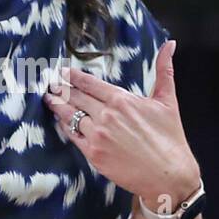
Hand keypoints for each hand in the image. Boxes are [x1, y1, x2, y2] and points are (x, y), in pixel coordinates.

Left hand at [42, 40, 199, 208]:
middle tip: (49, 83)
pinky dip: (65, 126)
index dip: (73, 76)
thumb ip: (164, 70)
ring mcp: (98, 135)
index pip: (89, 83)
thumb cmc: (169, 138)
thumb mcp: (168, 100)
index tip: (63, 71)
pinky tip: (60, 121)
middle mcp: (106, 116)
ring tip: (48, 99)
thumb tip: (170, 44)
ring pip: (71, 116)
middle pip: (75, 98)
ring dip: (57, 106)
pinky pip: (73, 136)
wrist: (168, 175)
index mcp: (121, 100)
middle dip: (61, 89)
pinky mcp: (93, 154)